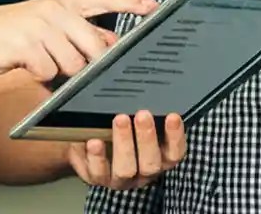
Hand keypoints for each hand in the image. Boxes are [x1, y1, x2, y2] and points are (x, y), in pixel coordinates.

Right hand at [0, 0, 156, 80]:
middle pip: (94, 46)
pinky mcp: (27, 45)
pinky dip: (39, 76)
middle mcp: (55, 9)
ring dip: (59, 71)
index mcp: (64, 1)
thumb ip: (79, 29)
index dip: (131, 2)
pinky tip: (26, 64)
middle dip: (87, 63)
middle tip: (65, 61)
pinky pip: (49, 73)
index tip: (152, 6)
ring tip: (39, 60)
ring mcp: (41, 26)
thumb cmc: (12, 32)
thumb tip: (110, 40)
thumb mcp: (48, 23)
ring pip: (73, 65)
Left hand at [68, 111, 185, 190]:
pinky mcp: (96, 178)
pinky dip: (96, 156)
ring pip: (126, 169)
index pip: (174, 152)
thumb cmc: (113, 125)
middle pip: (151, 163)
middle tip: (143, 114)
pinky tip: (94, 140)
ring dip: (124, 144)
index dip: (176, 136)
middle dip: (147, 138)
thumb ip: (139, 106)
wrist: (84, 141)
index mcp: (157, 157)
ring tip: (120, 120)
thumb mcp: (129, 115)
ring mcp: (119, 178)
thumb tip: (144, 82)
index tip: (173, 116)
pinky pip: (97, 171)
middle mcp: (141, 171)